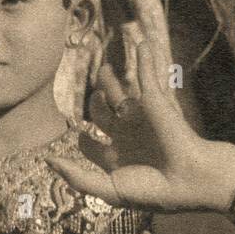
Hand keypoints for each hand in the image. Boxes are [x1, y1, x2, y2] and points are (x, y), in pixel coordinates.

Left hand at [44, 38, 234, 213]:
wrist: (186, 180)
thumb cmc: (150, 190)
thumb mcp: (107, 189)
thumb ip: (76, 177)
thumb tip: (48, 161)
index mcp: (115, 157)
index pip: (91, 144)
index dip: (82, 140)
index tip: (78, 138)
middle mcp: (126, 135)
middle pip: (103, 113)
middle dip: (95, 104)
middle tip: (95, 96)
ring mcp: (141, 117)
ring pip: (121, 92)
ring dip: (111, 80)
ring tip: (103, 68)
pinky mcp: (156, 101)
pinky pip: (149, 75)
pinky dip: (145, 59)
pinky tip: (141, 43)